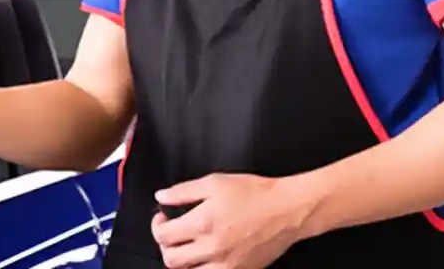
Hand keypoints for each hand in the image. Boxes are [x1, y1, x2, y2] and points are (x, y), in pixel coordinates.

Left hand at [151, 173, 310, 268]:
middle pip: (171, 260)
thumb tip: (161, 197)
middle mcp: (212, 248)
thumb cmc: (255, 194)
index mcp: (202, 224)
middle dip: (166, 245)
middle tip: (172, 233)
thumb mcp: (214, 183)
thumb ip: (182, 191)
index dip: (157, 225)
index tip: (163, 218)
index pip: (163, 236)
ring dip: (182, 261)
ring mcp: (227, 264)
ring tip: (187, 246)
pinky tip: (205, 255)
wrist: (287, 210)